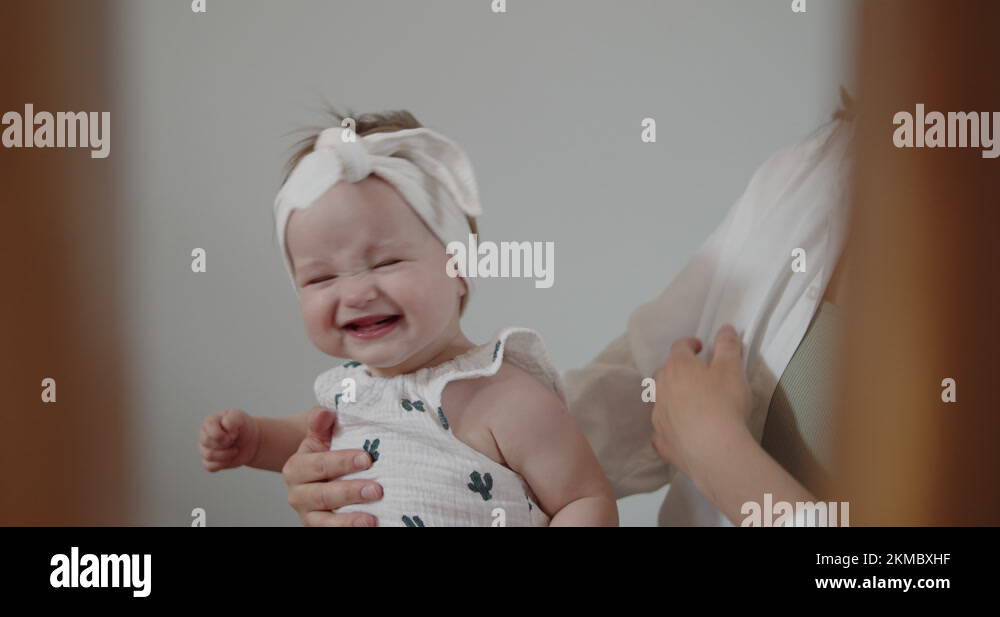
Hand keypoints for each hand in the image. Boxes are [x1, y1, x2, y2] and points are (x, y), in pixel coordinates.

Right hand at [199, 408, 260, 471]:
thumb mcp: (240, 417)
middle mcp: (204, 435)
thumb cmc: (243, 426)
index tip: (235, 433)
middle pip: (207, 443)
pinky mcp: (209, 461)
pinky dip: (223, 464)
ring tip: (235, 450)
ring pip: (209, 456)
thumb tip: (227, 431)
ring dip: (226, 454)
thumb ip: (232, 419)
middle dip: (225, 444)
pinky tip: (230, 458)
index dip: (224, 435)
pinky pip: (210, 467)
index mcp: (209, 422)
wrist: (250, 440)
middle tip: (234, 441)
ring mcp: (205, 449)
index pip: (211, 432)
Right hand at [282, 407, 383, 526]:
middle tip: (377, 490)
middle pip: (323, 495)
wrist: (318, 471)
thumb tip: (324, 414)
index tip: (367, 459)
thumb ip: (320, 422)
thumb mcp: (320, 434)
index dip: (342, 462)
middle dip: (350, 492)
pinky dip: (347, 530)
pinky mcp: (319, 527)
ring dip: (349, 520)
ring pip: (325, 521)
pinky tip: (367, 526)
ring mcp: (308, 514)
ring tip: (371, 519)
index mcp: (296, 467)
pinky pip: (331, 532)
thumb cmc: (325, 450)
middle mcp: (298, 493)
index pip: (319, 465)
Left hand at [650, 324, 752, 481]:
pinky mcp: (661, 441)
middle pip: (663, 373)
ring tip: (687, 402)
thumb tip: (725, 328)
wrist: (714, 450)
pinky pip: (661, 430)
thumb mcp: (732, 369)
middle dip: (676, 370)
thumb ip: (728, 347)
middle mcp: (661, 388)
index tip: (700, 346)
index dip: (690, 344)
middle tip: (694, 375)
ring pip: (658, 400)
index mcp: (678, 367)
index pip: (679, 347)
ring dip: (670, 398)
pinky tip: (679, 431)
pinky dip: (669, 427)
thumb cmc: (724, 403)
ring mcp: (658, 416)